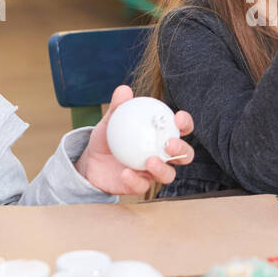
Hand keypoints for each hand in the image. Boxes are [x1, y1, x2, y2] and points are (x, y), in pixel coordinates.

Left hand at [80, 85, 194, 194]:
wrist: (91, 162)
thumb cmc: (109, 137)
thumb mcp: (110, 120)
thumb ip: (118, 107)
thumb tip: (124, 90)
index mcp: (162, 136)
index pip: (181, 129)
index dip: (186, 124)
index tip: (178, 118)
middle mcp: (163, 155)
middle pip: (184, 155)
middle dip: (182, 150)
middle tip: (169, 144)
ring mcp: (153, 173)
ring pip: (168, 175)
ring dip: (162, 168)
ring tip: (150, 160)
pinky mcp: (140, 186)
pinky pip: (142, 186)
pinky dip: (135, 180)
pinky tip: (125, 173)